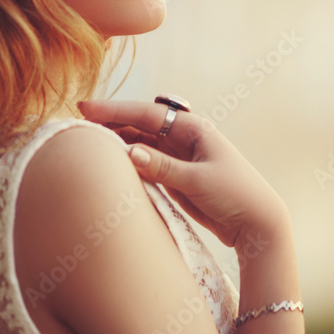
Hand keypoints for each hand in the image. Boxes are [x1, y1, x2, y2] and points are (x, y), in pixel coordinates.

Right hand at [76, 99, 288, 250]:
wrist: (256, 223)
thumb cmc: (234, 195)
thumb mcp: (197, 180)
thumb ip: (162, 167)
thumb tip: (128, 152)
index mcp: (193, 129)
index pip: (145, 115)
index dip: (114, 111)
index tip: (85, 109)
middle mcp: (183, 138)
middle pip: (139, 126)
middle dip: (110, 123)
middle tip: (77, 123)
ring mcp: (178, 157)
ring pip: (140, 144)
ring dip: (117, 142)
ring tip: (87, 142)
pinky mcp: (176, 176)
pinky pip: (145, 163)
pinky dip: (128, 161)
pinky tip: (109, 162)